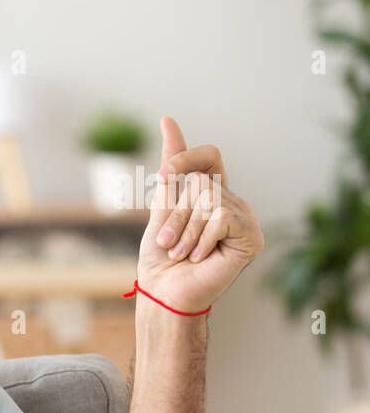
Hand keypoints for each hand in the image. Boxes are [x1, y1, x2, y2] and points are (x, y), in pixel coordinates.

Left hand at [137, 116, 264, 313]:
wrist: (163, 292)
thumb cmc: (160, 256)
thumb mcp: (161, 205)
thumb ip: (171, 167)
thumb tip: (168, 120)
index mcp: (212, 195)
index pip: (209, 157)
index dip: (185, 159)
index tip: (164, 174)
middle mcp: (232, 203)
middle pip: (201, 181)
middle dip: (175, 214)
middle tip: (169, 242)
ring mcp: (245, 220)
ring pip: (209, 197)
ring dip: (184, 228)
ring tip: (181, 252)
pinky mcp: (252, 238)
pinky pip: (222, 215)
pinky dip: (201, 237)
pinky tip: (200, 257)